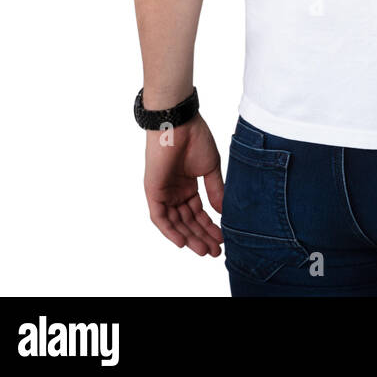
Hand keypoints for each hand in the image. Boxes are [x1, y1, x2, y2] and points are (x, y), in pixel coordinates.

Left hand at [144, 114, 224, 255]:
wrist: (179, 124)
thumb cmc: (196, 139)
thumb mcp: (210, 169)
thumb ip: (215, 190)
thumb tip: (223, 212)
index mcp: (188, 186)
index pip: (198, 213)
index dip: (210, 227)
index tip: (223, 238)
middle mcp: (175, 193)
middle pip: (188, 222)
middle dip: (202, 237)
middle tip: (216, 251)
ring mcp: (164, 193)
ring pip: (175, 223)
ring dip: (189, 238)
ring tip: (205, 250)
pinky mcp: (153, 192)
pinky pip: (160, 218)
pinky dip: (169, 231)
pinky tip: (183, 242)